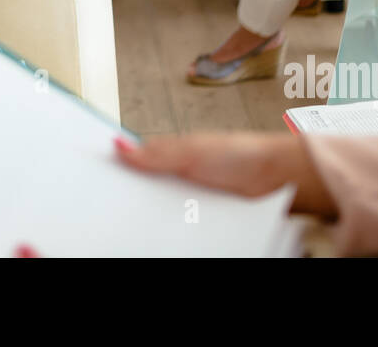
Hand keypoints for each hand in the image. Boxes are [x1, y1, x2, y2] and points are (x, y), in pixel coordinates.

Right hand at [114, 131, 336, 215]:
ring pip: (164, 214)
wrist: (275, 178)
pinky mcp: (205, 219)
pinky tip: (171, 232)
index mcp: (172, 156)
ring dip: (157, 219)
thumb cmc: (239, 154)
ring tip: (146, 224)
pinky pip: (184, 227)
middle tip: (121, 211)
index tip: (102, 182)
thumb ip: (155, 152)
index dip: (120, 173)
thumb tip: (120, 145)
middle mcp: (180, 178)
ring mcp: (192, 200)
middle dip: (136, 201)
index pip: (137, 165)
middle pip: (147, 194)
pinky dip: (177, 230)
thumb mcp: (190, 150)